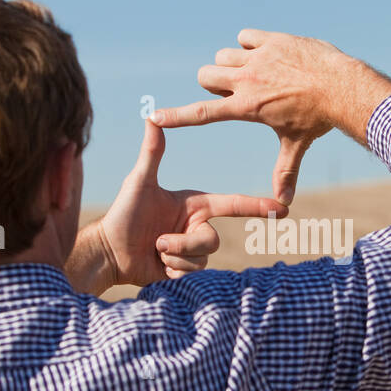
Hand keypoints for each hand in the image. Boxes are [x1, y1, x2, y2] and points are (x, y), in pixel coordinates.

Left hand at [74, 120, 286, 290]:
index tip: (282, 207)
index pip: (232, 204)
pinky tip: (156, 265)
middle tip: (158, 241)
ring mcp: (191, 250)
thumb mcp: (139, 182)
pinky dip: (172, 271)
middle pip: (213, 240)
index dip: (257, 206)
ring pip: (202, 259)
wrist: (108, 251)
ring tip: (154, 250)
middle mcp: (196, 226)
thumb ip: (152, 153)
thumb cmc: (122, 213)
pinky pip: (191, 274)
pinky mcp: (184, 271)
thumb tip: (152, 117)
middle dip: (184, 243)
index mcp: (194, 205)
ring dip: (175, 257)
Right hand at [151, 29, 390, 204]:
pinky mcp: (271, 40)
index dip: (176, 117)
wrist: (342, 86)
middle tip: (237, 94)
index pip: (202, 114)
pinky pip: (245, 36)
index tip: (154, 117)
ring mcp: (258, 57)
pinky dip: (250, 45)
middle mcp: (246, 80)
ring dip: (231, 65)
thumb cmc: (318, 118)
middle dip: (214, 86)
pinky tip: (267, 55)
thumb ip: (286, 172)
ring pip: (224, 55)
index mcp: (246, 107)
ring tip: (254, 75)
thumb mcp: (296, 144)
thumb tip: (284, 205)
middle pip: (206, 77)